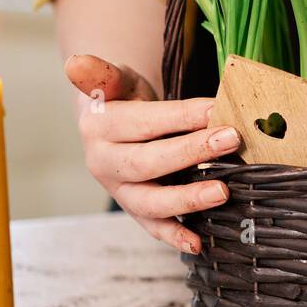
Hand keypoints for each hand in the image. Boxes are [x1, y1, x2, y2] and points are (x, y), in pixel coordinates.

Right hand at [65, 54, 240, 252]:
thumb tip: (76, 64)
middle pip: (147, 163)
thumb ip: (102, 73)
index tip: (216, 108)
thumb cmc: (123, 99)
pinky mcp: (136, 210)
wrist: (113, 124)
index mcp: (99, 127)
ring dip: (187, 199)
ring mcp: (120, 191)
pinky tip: (197, 243)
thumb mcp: (115, 79)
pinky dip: (175, 236)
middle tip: (231, 139)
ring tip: (222, 192)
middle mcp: (104, 163)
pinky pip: (154, 227)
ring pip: (150, 202)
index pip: (143, 122)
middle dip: (191, 152)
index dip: (180, 116)